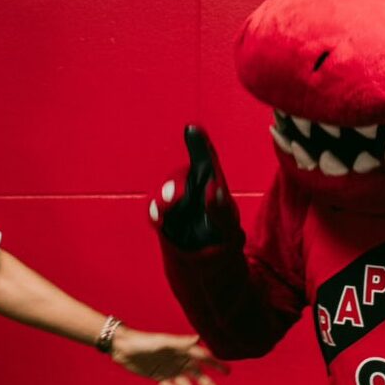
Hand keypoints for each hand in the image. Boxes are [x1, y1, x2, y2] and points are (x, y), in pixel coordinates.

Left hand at [110, 326, 227, 384]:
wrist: (124, 347)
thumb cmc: (144, 341)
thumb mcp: (163, 343)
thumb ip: (180, 343)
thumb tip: (199, 339)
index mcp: (182, 350)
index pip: (203, 357)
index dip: (216, 364)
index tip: (228, 373)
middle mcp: (179, 360)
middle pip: (197, 374)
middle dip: (208, 384)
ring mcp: (170, 369)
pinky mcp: (160, 377)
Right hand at [147, 126, 239, 250]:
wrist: (206, 255)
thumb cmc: (222, 231)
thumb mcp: (230, 226)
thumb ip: (222, 210)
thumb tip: (212, 188)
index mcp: (212, 182)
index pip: (207, 160)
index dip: (199, 144)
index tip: (192, 129)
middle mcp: (192, 186)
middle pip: (181, 176)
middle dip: (174, 183)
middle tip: (173, 197)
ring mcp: (176, 200)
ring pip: (165, 192)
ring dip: (162, 198)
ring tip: (164, 210)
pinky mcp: (164, 215)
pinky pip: (155, 210)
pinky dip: (155, 212)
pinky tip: (159, 219)